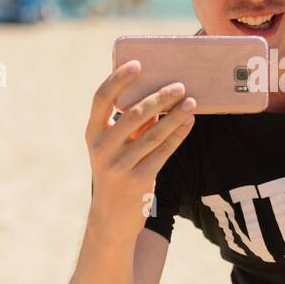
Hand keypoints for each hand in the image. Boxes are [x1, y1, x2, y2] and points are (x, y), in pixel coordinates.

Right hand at [85, 60, 195, 233]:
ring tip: (192, 101)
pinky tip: (189, 123)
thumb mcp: (115, 147)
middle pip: (132, 115)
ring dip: (174, 116)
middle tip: (179, 85)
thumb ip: (130, 123)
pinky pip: (162, 153)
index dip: (119, 79)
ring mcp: (118, 166)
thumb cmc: (117, 172)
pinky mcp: (137, 181)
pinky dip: (177, 135)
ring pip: (151, 134)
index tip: (138, 64)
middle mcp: (101, 148)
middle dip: (158, 98)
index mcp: (92, 133)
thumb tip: (157, 93)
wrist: (111, 219)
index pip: (101, 99)